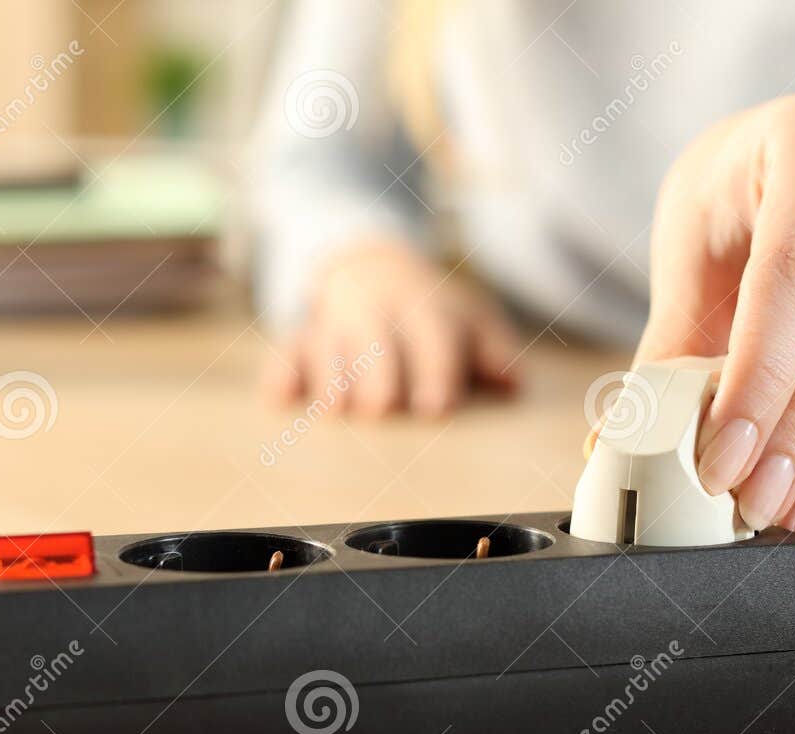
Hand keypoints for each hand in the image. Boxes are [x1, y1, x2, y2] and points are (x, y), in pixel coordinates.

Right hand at [260, 237, 522, 417]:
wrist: (372, 261)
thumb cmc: (431, 310)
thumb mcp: (468, 317)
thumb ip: (493, 349)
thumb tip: (515, 381)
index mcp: (425, 310)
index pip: (434, 340)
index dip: (436, 372)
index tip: (437, 408)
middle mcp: (378, 314)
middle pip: (377, 344)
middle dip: (379, 375)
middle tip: (381, 409)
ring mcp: (337, 323)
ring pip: (329, 346)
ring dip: (330, 376)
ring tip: (333, 411)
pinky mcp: (304, 335)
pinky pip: (288, 350)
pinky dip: (282, 373)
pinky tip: (279, 399)